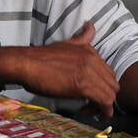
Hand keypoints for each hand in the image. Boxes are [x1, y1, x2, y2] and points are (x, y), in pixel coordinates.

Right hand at [3, 23, 119, 118]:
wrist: (25, 63)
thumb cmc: (40, 57)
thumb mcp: (67, 43)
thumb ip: (82, 37)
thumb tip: (90, 26)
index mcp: (90, 52)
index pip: (109, 73)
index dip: (102, 86)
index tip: (91, 93)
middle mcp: (93, 61)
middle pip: (113, 85)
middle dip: (104, 97)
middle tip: (90, 104)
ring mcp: (89, 73)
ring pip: (110, 95)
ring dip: (102, 107)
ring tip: (87, 110)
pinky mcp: (83, 86)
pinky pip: (104, 102)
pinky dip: (100, 111)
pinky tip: (85, 111)